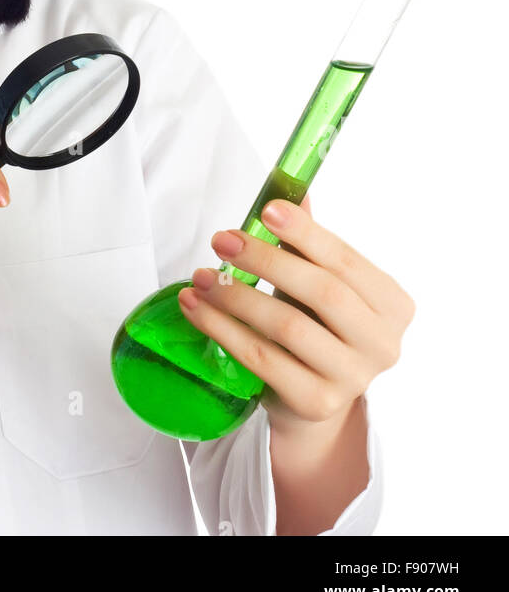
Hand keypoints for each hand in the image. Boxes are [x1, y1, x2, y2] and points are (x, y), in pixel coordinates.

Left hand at [178, 193, 415, 431]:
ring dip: (236, 296)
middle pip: (321, 292)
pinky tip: (198, 310)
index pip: (345, 261)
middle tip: (223, 241)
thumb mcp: (319, 280)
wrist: (313, 397)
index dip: (306, 233)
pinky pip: (262, 360)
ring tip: (202, 277)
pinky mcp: (316, 403)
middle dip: (266, 260)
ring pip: (288, 327)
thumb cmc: (317, 325)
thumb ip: (307, 240)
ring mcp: (353, 378)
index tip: (266, 211)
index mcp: (393, 304)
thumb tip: (287, 188)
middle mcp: (383, 344)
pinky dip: (224, 330)